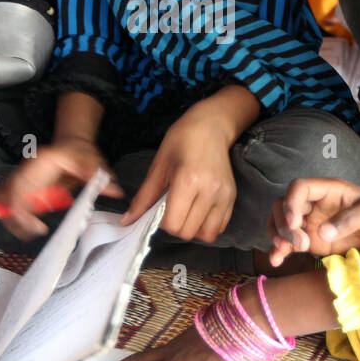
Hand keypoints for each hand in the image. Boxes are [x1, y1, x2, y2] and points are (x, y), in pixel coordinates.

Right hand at [0, 137, 122, 240]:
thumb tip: (114, 190)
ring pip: (1, 199)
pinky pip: (6, 201)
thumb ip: (101, 178)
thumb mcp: (93, 164)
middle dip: (12, 217)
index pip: (20, 186)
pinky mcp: (21, 186)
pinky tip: (28, 225)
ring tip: (30, 231)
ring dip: (10, 218)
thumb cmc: (80, 153)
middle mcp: (26, 169)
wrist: (73, 145)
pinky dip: (12, 215)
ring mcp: (21, 177)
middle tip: (31, 232)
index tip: (36, 226)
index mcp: (41, 162)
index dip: (22, 209)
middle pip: (4, 194)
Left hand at [121, 105, 236, 240]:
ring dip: (194, 229)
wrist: (211, 126)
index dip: (162, 222)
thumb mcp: (158, 166)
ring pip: (207, 234)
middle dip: (176, 226)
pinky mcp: (232, 197)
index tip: (161, 208)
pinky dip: (208, 225)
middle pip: (188, 232)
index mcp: (188, 181)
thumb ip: (144, 197)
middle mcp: (209, 191)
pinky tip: (199, 210)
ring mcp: (224, 196)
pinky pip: (220, 227)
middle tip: (172, 208)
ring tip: (187, 211)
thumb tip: (126, 221)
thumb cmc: (181, 140)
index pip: (173, 224)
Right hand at [267, 177, 359, 266]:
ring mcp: (311, 222)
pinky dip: (279, 250)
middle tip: (302, 244)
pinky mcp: (311, 240)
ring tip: (285, 252)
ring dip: (279, 236)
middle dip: (285, 224)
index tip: (296, 222)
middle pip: (284, 205)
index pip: (300, 187)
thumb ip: (350, 219)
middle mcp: (314, 204)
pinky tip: (275, 260)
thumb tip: (322, 233)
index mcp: (328, 190)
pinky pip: (289, 243)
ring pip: (281, 223)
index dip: (291, 202)